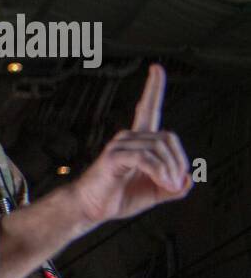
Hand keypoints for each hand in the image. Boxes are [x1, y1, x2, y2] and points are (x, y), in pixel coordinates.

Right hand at [70, 64, 192, 227]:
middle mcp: (128, 138)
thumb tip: (188, 179)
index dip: (153, 88)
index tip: (157, 68)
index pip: (147, 108)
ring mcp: (120, 145)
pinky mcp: (114, 157)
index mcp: (137, 142)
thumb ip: (174, 185)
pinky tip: (162, 183)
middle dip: (179, 162)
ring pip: (159, 148)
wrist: (90, 209)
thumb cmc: (117, 197)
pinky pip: (146, 158)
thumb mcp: (155, 192)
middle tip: (175, 184)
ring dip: (170, 170)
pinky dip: (160, 172)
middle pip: (168, 137)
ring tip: (167, 187)